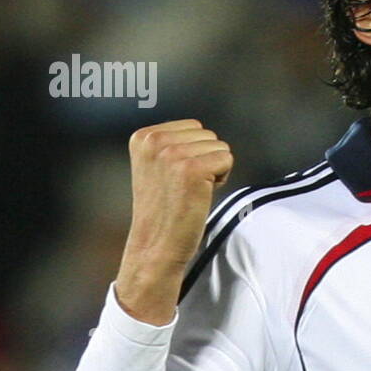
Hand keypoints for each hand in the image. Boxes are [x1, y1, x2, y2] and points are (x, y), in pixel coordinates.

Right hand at [114, 119, 232, 323]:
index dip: (193, 152)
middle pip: (208, 135)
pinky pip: (226, 159)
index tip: (175, 176)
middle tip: (184, 186)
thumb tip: (201, 131)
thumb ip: (172, 142)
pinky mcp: (192, 169)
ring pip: (220, 147)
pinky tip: (201, 194)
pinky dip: (221, 178)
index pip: (193, 127)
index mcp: (143, 136)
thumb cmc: (163, 207)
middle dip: (204, 159)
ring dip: (213, 169)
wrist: (156, 243)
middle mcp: (155, 140)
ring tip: (191, 190)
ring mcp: (173, 154)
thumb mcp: (156, 165)